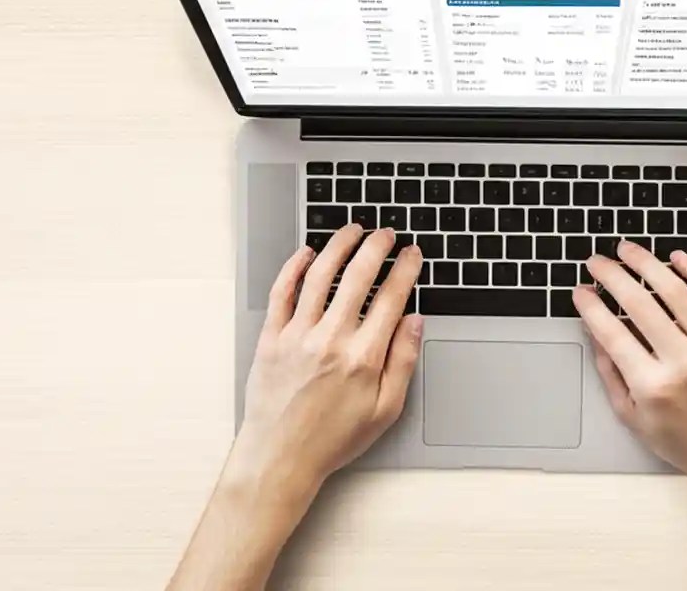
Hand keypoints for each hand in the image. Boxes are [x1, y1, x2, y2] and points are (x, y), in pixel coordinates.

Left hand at [229, 224, 423, 495]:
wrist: (280, 457)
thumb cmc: (333, 439)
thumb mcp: (386, 409)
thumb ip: (404, 361)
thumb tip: (415, 322)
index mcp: (363, 357)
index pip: (391, 298)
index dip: (406, 269)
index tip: (412, 255)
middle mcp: (330, 340)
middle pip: (358, 276)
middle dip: (377, 247)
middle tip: (386, 234)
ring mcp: (297, 335)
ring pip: (319, 275)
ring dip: (339, 246)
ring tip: (353, 231)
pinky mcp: (271, 338)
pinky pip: (282, 292)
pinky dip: (294, 267)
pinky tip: (307, 253)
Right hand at [573, 241, 686, 499]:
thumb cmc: (686, 443)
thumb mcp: (634, 419)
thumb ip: (611, 375)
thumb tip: (596, 335)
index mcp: (653, 386)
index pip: (612, 333)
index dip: (591, 307)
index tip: (580, 292)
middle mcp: (683, 362)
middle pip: (639, 304)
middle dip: (612, 277)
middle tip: (597, 262)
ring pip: (676, 291)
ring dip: (647, 264)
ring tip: (628, 250)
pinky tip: (676, 259)